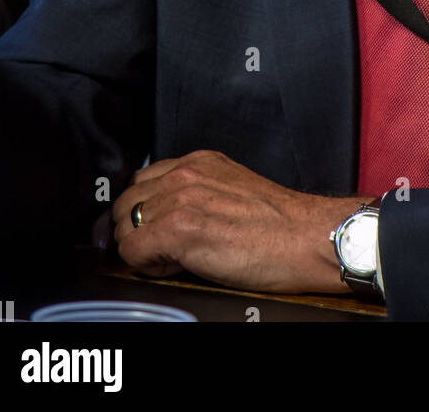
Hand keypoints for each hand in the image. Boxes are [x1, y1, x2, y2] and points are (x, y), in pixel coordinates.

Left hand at [112, 149, 369, 293]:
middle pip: (126, 202)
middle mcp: (185, 173)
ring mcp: (180, 198)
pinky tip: (176, 266)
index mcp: (199, 161)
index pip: (142, 180)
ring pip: (124, 226)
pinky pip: (131, 250)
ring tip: (174, 258)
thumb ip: (196, 193)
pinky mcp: (179, 228)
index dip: (146, 211)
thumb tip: (165, 218)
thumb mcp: (231, 191)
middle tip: (165, 249)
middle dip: (138, 229)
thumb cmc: (277, 226)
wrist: (304, 239)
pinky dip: (146, 266)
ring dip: (142, 247)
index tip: (155, 229)